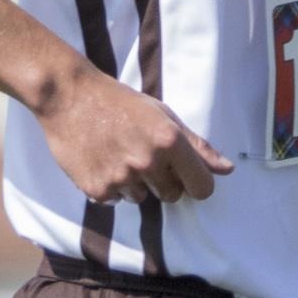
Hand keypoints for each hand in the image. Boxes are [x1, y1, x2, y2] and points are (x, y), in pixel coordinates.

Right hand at [37, 65, 234, 205]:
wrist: (68, 96)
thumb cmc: (120, 102)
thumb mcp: (163, 115)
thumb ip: (197, 145)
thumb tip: (228, 169)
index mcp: (169, 141)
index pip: (202, 187)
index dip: (197, 184)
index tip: (187, 177)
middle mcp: (147, 161)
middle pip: (172, 196)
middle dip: (164, 182)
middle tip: (143, 156)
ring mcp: (121, 177)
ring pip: (141, 198)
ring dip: (134, 184)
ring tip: (117, 154)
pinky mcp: (97, 189)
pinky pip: (115, 201)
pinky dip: (110, 187)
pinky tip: (101, 161)